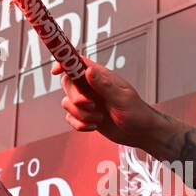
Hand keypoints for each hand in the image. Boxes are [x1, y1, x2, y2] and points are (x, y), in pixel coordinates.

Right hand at [54, 56, 195, 159]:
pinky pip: (70, 118)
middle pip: (68, 84)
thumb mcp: (122, 98)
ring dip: (80, 114)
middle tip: (91, 105)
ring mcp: (88, 102)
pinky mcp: (86, 116)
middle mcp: (91, 87)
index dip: (63, 62)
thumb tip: (88, 70)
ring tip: (99, 118)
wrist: (140, 133)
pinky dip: (80, 125)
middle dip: (75, 98)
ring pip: (67, 103)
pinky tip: (95, 127)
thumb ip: (104, 85)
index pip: (77, 62)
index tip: (55, 71)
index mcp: (100, 77)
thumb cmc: (137, 113)